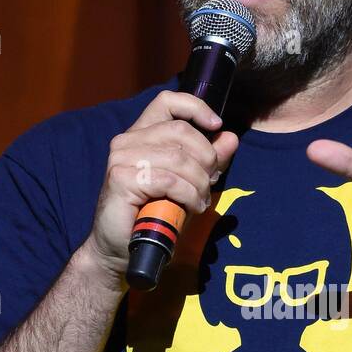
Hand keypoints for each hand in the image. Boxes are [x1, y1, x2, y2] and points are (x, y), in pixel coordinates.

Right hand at [86, 91, 238, 284]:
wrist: (121, 249)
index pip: (168, 101)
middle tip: (208, 184)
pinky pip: (169, 180)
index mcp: (142, 134)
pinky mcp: (122, 178)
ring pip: (179, 158)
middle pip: (181, 131)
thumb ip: (208, 161)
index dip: (196, 107)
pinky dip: (188, 195)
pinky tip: (190, 208)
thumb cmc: (154, 216)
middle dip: (206, 158)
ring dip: (199, 183)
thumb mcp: (189, 184)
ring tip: (199, 202)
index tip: (216, 125)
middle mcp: (128, 140)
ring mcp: (122, 158)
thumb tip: (230, 137)